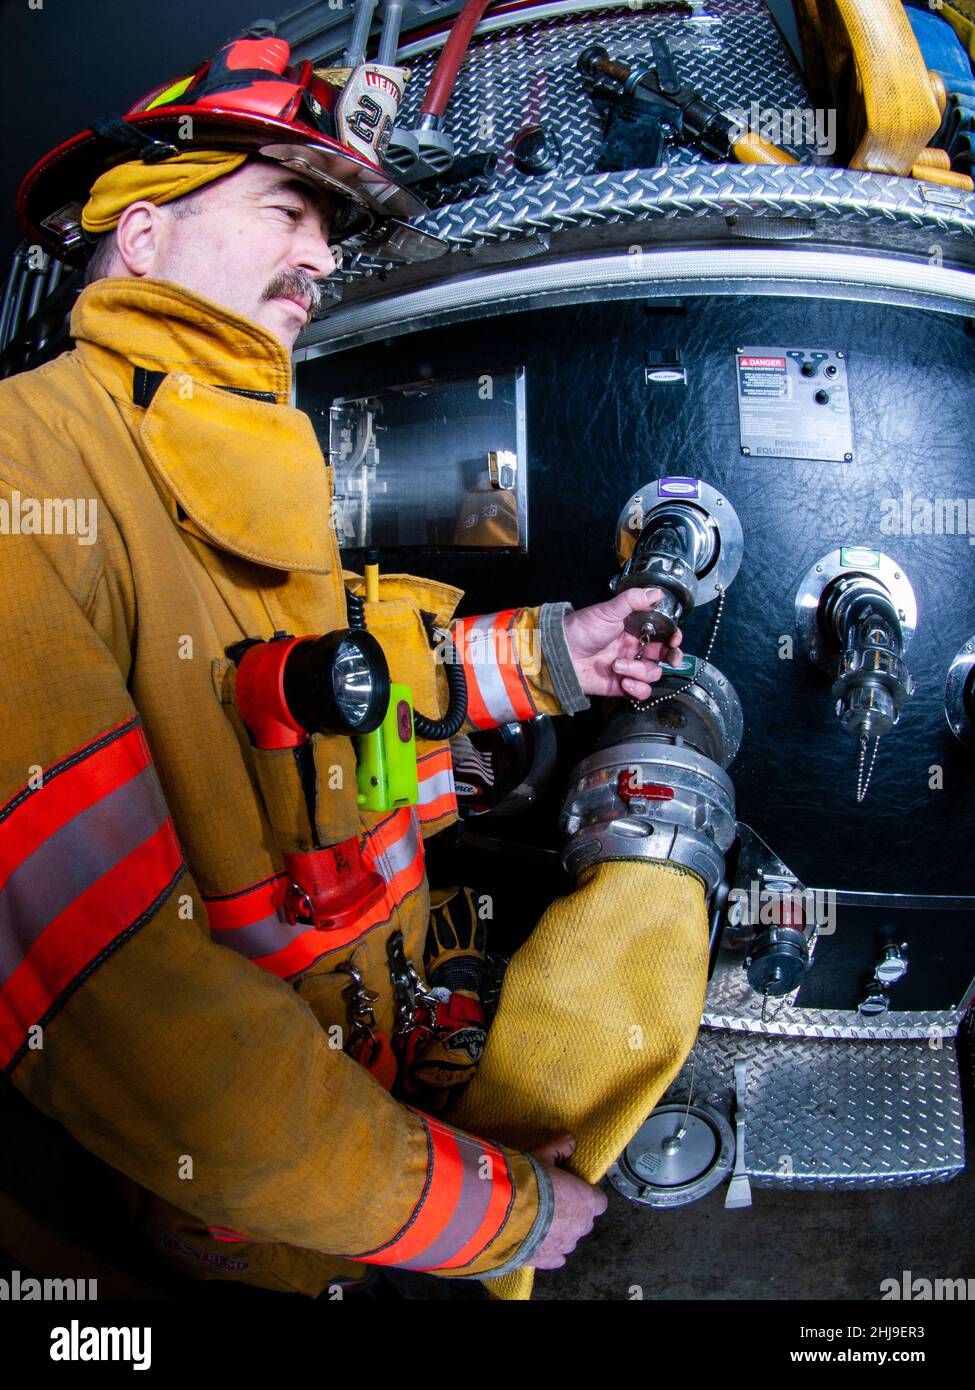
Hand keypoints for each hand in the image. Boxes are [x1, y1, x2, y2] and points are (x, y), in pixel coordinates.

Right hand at [523, 1133, 607, 1269]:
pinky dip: (550, 1251)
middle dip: (572, 1212)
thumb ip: (559, 1148)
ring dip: (560, 1231)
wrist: (503, 1211)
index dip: (586, 1195)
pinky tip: (538, 1242)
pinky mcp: (547, 1260)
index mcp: (586, 1201)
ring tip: (539, 1220)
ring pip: (569, 1239)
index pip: (599, 1201)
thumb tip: (570, 1140)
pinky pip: (556, 1258)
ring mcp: (564, 1246)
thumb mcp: (542, 1156)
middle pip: (585, 1221)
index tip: (573, 1189)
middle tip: (552, 1201)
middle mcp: (580, 1226)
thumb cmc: (528, 1180)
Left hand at [563, 588, 682, 699]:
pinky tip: (624, 681)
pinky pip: (641, 691)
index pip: (663, 633)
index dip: (673, 637)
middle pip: (664, 655)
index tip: (675, 638)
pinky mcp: (621, 685)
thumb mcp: (608, 610)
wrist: (559, 654)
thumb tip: (657, 593)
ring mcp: (628, 667)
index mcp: (633, 628)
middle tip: (670, 656)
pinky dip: (637, 688)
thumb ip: (633, 601)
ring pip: (653, 673)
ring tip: (618, 665)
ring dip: (640, 671)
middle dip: (672, 657)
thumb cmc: (580, 629)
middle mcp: (634, 648)